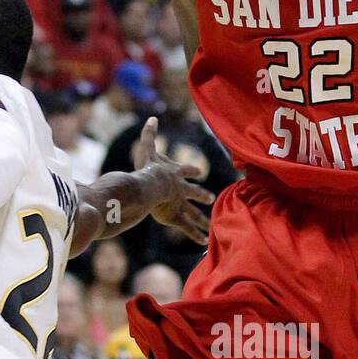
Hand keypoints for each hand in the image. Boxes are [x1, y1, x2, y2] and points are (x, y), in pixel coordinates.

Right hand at [133, 118, 213, 242]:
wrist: (149, 186)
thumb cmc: (147, 168)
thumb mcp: (148, 148)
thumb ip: (150, 134)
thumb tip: (152, 118)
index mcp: (176, 173)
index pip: (187, 171)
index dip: (193, 171)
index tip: (199, 172)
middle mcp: (181, 189)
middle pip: (194, 191)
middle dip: (201, 194)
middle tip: (210, 197)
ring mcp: (180, 203)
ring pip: (193, 212)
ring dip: (201, 217)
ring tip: (209, 224)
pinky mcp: (176, 217)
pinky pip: (188, 227)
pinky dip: (196, 234)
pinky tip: (204, 241)